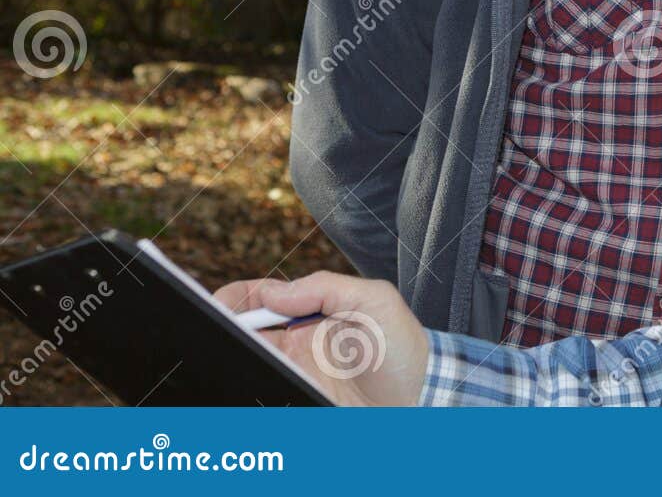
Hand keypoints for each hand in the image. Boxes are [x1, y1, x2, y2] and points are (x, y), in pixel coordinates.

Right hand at [213, 272, 428, 405]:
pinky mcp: (296, 400)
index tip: (215, 306)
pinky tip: (244, 384)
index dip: (234, 299)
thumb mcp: (376, 301)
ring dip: (233, 360)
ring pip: (248, 363)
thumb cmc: (404, 349)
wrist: (423, 401)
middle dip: (222, 330)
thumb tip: (275, 292)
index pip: (261, 298)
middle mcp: (296, 342)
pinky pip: (263, 393)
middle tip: (212, 332)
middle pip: (244, 332)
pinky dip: (248, 389)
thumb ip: (327, 288)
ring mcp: (294, 374)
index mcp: (312, 310)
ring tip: (222, 356)